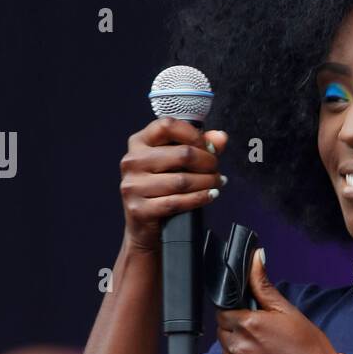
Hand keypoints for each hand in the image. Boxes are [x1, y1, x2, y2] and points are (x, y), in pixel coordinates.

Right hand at [120, 117, 228, 254]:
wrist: (145, 228)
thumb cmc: (162, 190)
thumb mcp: (176, 164)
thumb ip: (198, 147)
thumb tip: (220, 137)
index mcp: (138, 143)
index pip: (167, 125)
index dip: (195, 135)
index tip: (209, 147)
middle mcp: (132, 161)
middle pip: (181, 154)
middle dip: (207, 162)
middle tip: (216, 169)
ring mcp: (133, 186)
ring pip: (182, 180)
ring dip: (207, 182)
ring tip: (217, 183)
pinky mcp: (139, 209)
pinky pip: (177, 202)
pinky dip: (200, 198)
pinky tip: (210, 195)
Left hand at [216, 251, 337, 353]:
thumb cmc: (310, 348)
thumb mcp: (288, 312)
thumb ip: (264, 286)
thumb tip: (254, 258)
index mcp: (247, 324)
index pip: (223, 313)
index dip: (236, 315)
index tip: (251, 322)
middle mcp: (238, 348)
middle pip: (224, 335)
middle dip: (238, 334)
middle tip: (263, 341)